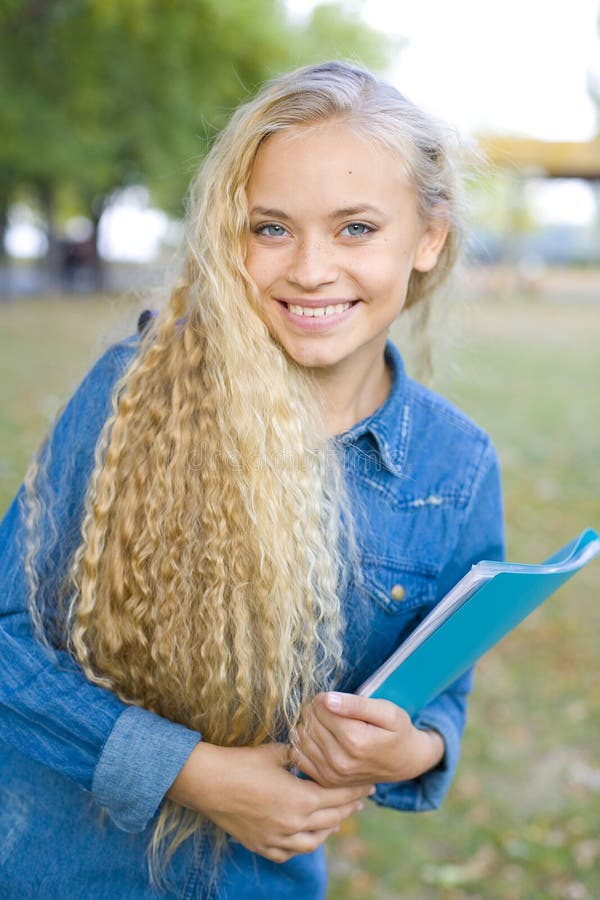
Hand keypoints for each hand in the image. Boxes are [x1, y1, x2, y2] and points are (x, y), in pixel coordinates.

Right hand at [166, 740, 374, 862]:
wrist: (207, 782)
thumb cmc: (242, 762)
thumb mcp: (277, 752)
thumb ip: (300, 754)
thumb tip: (314, 749)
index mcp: (301, 799)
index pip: (338, 796)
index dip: (356, 790)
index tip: (370, 785)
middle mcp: (293, 824)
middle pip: (332, 819)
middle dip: (349, 807)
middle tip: (360, 799)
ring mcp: (278, 839)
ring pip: (315, 841)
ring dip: (330, 828)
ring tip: (337, 818)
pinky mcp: (262, 847)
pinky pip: (291, 852)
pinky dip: (304, 844)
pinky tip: (307, 834)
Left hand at [294, 692, 444, 787]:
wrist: (404, 763)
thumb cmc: (397, 732)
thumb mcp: (387, 712)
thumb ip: (357, 704)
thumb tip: (328, 699)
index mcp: (356, 741)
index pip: (321, 709)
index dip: (322, 698)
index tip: (330, 698)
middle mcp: (341, 761)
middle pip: (310, 723)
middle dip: (314, 710)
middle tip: (326, 708)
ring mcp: (332, 774)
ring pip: (301, 738)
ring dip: (307, 725)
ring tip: (322, 721)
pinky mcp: (326, 781)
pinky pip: (299, 756)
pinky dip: (302, 742)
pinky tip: (316, 736)